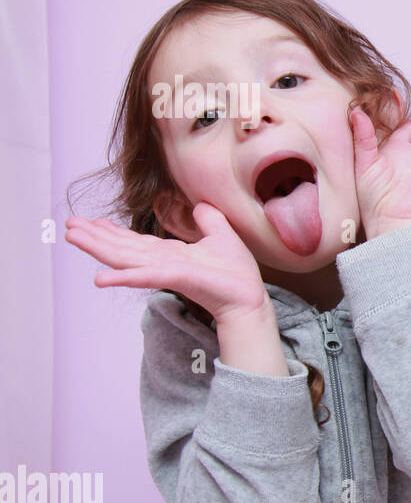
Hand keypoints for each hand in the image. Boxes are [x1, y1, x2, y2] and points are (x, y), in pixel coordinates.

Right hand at [65, 204, 269, 324]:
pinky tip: (99, 279)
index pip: (135, 242)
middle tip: (69, 226)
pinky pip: (145, 277)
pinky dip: (123, 278)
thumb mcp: (221, 236)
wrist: (249, 297)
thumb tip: (200, 205)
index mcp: (170, 254)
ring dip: (98, 248)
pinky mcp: (175, 279)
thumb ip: (208, 220)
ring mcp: (165, 272)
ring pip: (124, 258)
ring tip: (72, 236)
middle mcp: (161, 263)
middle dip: (95, 237)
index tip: (93, 222)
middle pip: (122, 248)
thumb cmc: (235, 273)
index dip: (113, 233)